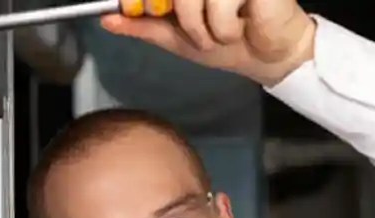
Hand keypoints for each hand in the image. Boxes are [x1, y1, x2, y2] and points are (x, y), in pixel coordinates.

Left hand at [108, 0, 315, 85]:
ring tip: (222, 33)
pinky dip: (226, 27)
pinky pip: (221, 4)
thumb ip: (144, 27)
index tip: (138, 9)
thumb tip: (107, 19)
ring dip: (203, 28)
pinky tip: (243, 25)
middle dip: (181, 18)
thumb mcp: (177, 37)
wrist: (267, 55)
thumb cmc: (226, 41)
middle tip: (198, 34)